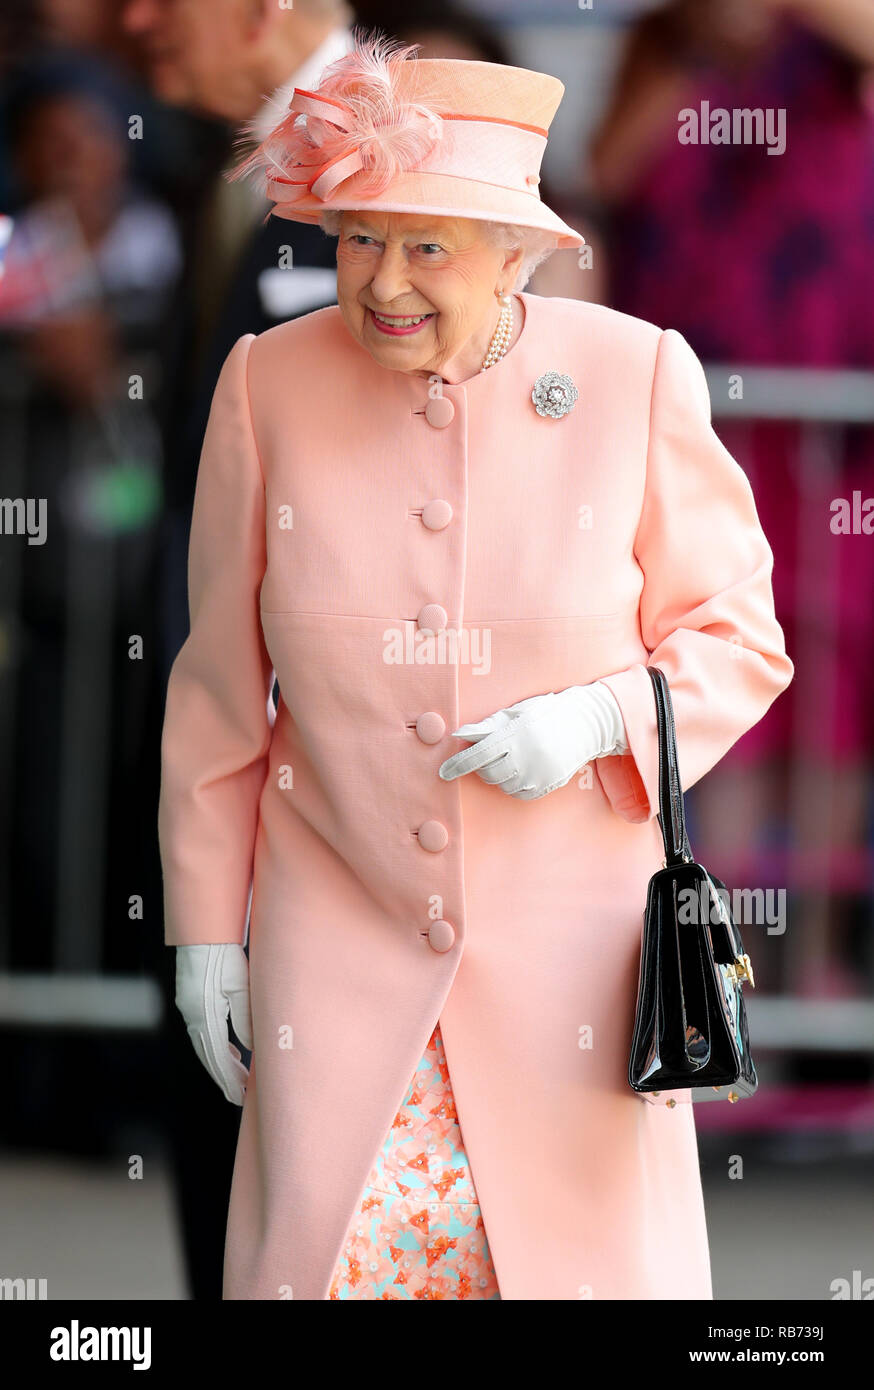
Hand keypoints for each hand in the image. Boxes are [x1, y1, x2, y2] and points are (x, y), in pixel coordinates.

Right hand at [174, 944, 252, 1104]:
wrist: (202, 934)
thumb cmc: (223, 956)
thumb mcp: (241, 986)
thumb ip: (245, 1019)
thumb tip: (252, 1047)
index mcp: (204, 1015)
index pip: (217, 1057)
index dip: (229, 1078)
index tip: (240, 1095)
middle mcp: (192, 1016)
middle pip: (208, 1056)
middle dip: (224, 1078)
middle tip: (239, 1096)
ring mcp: (189, 1010)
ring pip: (204, 1046)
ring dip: (220, 1065)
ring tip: (238, 1079)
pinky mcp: (191, 1002)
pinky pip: (202, 1033)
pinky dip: (216, 1048)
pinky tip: (230, 1053)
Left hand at [438, 681, 627, 800]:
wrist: (585, 724)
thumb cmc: (545, 713)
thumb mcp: (516, 713)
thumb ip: (487, 726)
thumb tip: (460, 735)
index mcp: (515, 734)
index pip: (478, 754)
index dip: (458, 765)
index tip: (443, 772)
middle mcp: (526, 756)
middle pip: (488, 773)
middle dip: (482, 767)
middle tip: (490, 754)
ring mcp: (538, 773)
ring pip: (502, 785)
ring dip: (498, 775)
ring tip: (511, 758)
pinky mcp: (547, 785)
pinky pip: (519, 793)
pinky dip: (513, 784)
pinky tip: (522, 769)